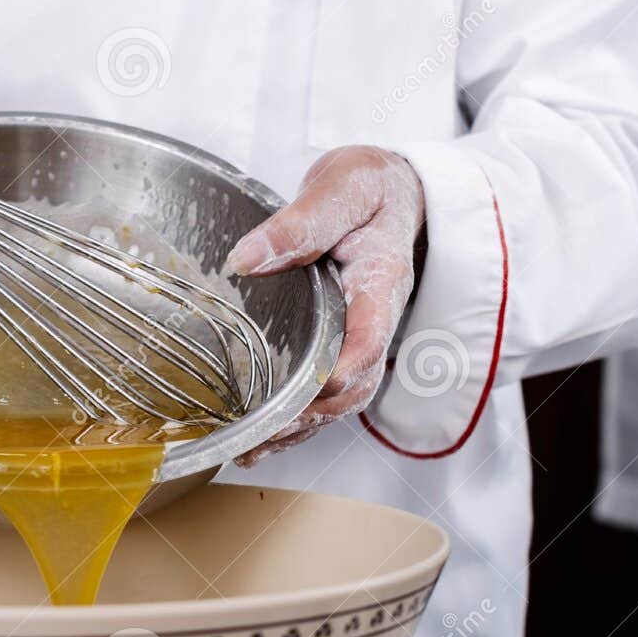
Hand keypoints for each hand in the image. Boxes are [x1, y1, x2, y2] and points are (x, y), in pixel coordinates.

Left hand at [224, 146, 423, 464]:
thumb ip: (300, 222)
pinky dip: (296, 421)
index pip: (372, 335)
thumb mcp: (342, 186)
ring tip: (253, 450)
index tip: (318, 383)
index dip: (348, 364)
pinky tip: (259, 439)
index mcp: (381, 281)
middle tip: (269, 431)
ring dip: (300, 429)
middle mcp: (375, 319)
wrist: (391, 191)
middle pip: (357, 383)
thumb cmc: (372, 187)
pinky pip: (325, 392)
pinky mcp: (340, 344)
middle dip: (316, 413)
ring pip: (340, 399)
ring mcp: (359, 337)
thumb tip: (246, 259)